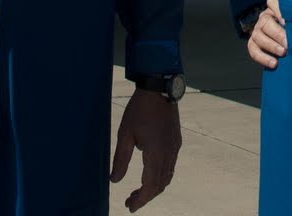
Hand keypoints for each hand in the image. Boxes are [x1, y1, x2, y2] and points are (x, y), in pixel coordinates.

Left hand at [110, 89, 181, 210]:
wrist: (159, 88)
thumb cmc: (139, 109)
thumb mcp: (125, 133)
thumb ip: (120, 159)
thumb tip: (115, 181)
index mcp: (156, 153)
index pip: (150, 186)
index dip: (140, 200)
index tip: (129, 206)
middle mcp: (169, 153)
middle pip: (160, 185)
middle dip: (146, 197)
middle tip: (130, 201)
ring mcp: (175, 147)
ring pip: (167, 177)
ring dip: (153, 188)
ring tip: (138, 191)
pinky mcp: (176, 142)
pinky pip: (170, 166)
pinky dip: (160, 177)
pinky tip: (149, 174)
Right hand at [245, 0, 286, 69]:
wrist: (290, 43)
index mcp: (275, 8)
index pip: (273, 2)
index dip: (279, 10)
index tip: (286, 21)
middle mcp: (264, 18)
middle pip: (265, 23)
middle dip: (278, 34)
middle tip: (289, 43)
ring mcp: (257, 31)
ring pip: (258, 37)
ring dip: (271, 46)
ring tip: (283, 53)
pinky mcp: (254, 44)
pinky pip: (253, 50)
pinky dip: (263, 58)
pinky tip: (274, 63)